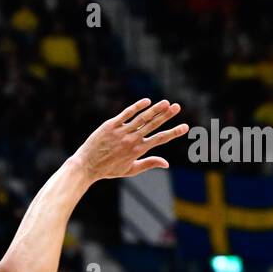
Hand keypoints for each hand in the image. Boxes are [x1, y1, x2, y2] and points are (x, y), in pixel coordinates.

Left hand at [69, 98, 187, 182]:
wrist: (86, 166)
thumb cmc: (108, 169)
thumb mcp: (130, 170)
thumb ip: (149, 164)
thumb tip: (167, 163)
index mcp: (138, 150)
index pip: (160, 139)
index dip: (173, 133)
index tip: (185, 127)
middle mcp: (131, 140)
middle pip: (152, 125)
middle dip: (166, 116)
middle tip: (178, 107)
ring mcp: (121, 132)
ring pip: (141, 118)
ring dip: (155, 110)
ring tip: (166, 103)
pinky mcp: (110, 125)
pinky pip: (126, 114)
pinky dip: (136, 107)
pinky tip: (146, 101)